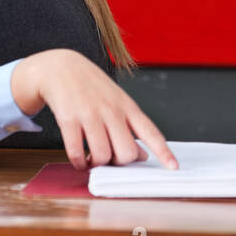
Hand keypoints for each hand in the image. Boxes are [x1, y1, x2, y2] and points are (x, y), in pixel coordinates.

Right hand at [12, 48, 177, 170]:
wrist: (61, 67)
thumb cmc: (93, 88)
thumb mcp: (118, 102)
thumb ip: (131, 128)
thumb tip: (144, 155)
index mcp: (128, 107)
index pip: (151, 132)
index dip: (164, 152)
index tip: (174, 168)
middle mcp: (112, 111)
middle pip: (126, 153)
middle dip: (119, 163)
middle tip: (110, 159)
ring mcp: (90, 114)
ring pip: (102, 155)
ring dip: (96, 165)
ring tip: (91, 159)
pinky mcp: (69, 119)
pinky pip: (76, 152)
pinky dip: (79, 162)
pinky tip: (79, 159)